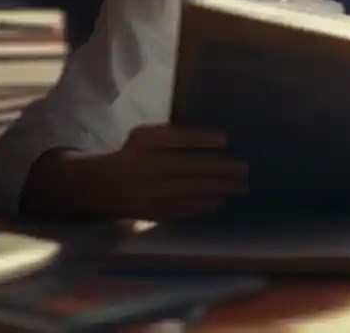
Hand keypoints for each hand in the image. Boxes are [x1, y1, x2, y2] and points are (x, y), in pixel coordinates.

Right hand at [58, 125, 247, 220]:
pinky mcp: (157, 212)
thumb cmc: (131, 155)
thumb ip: (177, 136)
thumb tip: (218, 140)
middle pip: (194, 169)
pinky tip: (221, 200)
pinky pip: (186, 208)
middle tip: (246, 170)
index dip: (203, 139)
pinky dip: (206, 204)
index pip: (179, 140)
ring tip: (241, 186)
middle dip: (224, 171)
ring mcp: (155, 194)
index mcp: (148, 148)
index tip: (227, 140)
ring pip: (194, 191)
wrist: (102, 188)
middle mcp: (152, 170)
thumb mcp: (147, 137)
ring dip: (221, 189)